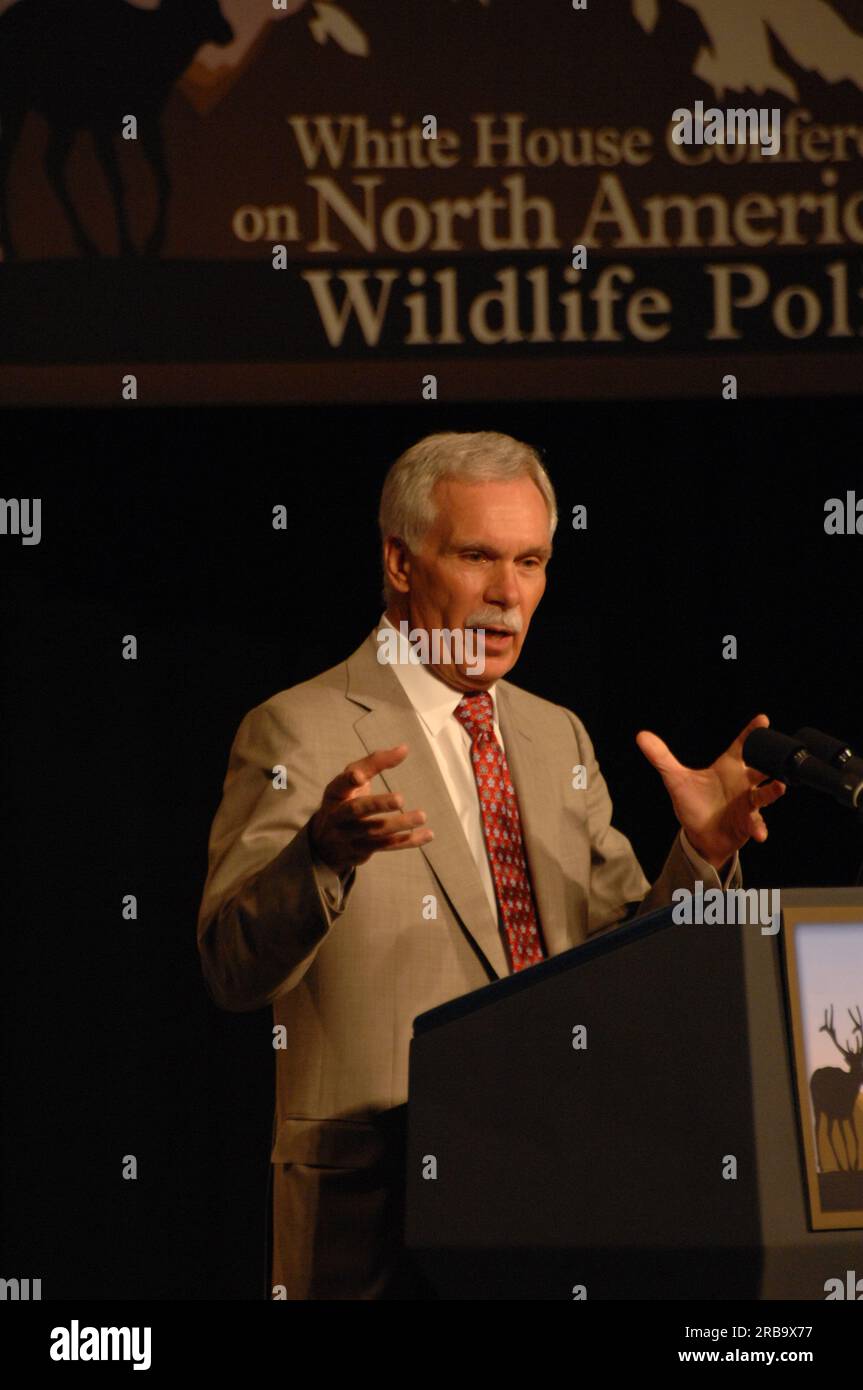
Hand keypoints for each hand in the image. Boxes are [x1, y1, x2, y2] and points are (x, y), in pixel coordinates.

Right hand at [308, 744, 432, 873]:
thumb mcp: (352, 780)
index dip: (349, 781)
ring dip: (399, 824)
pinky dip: (408, 841)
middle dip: (378, 804)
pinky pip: (386, 846)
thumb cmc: (345, 800)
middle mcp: (338, 816)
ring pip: (375, 831)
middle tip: (400, 799)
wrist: (325, 842)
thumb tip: (404, 748)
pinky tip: (427, 834)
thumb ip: (374, 763)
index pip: (341, 784)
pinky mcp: (361, 851)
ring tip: (422, 816)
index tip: (359, 776)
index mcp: (335, 793)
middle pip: (357, 810)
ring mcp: (349, 836)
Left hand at [635, 713, 786, 870]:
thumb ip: (661, 757)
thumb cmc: (694, 804)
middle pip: (760, 767)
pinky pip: (756, 823)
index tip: (762, 719)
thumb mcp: (675, 780)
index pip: (742, 745)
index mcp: (728, 767)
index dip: (751, 732)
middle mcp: (742, 782)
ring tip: (780, 788)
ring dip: (772, 791)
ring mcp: (747, 802)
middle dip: (770, 761)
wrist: (699, 834)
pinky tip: (759, 833)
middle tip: (778, 755)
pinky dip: (759, 827)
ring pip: (764, 794)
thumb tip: (641, 735)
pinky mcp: (748, 822)